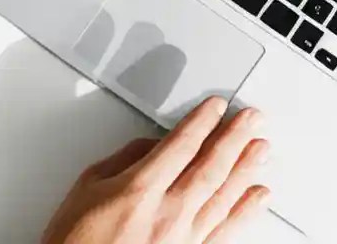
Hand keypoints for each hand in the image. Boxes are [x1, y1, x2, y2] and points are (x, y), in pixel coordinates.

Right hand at [41, 97, 269, 243]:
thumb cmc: (75, 242)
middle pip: (210, 165)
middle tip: (251, 117)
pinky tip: (258, 195)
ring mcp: (183, 238)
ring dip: (246, 168)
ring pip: (224, 195)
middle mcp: (167, 213)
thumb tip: (152, 146)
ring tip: (261, 146)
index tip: (216, 106)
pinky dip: (246, 211)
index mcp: (139, 190)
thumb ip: (123, 161)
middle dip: (234, 137)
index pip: (181, 145)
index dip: (202, 121)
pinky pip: (226, 230)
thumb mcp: (86, 188)